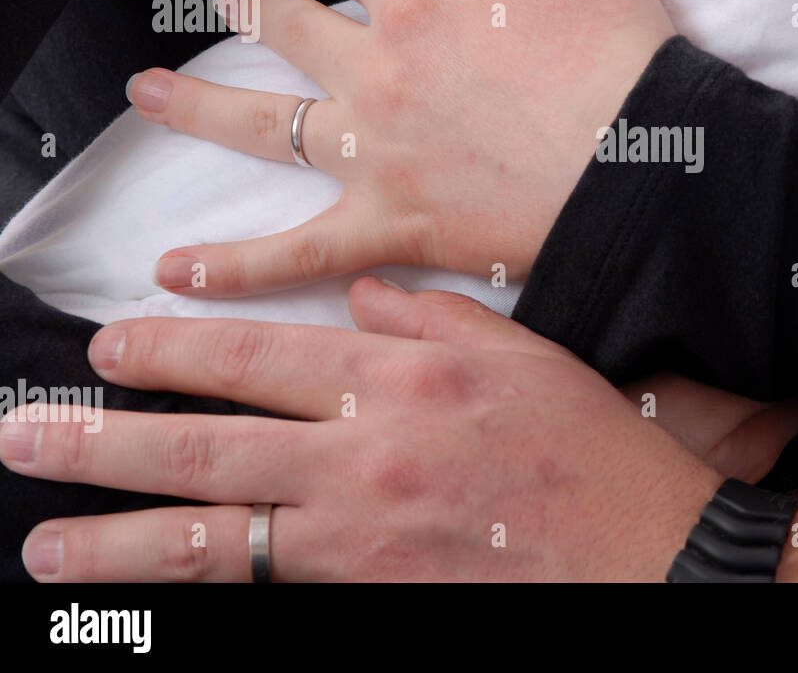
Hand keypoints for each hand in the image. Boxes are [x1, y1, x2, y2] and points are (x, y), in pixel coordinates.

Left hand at [0, 278, 724, 580]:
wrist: (644, 552)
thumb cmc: (591, 449)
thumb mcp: (522, 353)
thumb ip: (431, 316)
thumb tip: (362, 297)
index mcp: (405, 380)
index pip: (260, 358)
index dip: (174, 351)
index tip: (113, 345)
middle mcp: (368, 455)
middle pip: (211, 448)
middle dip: (105, 442)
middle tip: (27, 438)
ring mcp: (363, 534)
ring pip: (218, 538)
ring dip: (120, 539)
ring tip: (48, 541)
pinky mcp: (372, 592)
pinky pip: (268, 589)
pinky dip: (201, 591)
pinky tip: (153, 590)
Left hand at [127, 0, 675, 294]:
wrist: (652, 171)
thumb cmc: (628, 61)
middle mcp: (381, 71)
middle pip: (291, 24)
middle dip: (252, 3)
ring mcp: (377, 151)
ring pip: (263, 122)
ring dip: (199, 103)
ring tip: (148, 91)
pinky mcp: (395, 223)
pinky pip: (301, 253)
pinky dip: (237, 268)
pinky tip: (174, 272)